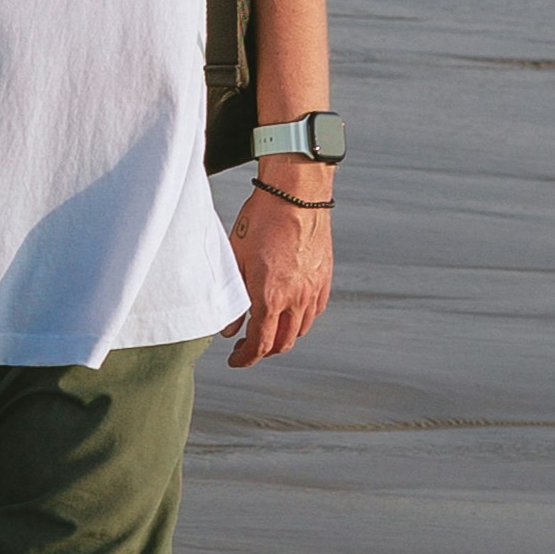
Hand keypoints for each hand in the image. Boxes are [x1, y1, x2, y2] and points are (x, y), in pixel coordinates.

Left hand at [225, 180, 334, 367]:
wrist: (296, 194)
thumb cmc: (262, 220)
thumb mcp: (236, 258)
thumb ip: (232, 299)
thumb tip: (229, 328)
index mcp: (270, 297)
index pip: (260, 344)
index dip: (246, 358)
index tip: (236, 360)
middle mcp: (296, 299)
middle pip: (282, 343)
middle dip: (263, 351)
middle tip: (247, 346)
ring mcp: (313, 290)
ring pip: (300, 330)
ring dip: (282, 336)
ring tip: (266, 327)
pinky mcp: (325, 278)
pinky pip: (315, 310)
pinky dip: (300, 318)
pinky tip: (288, 309)